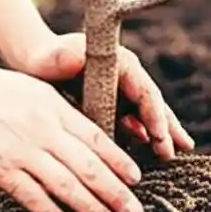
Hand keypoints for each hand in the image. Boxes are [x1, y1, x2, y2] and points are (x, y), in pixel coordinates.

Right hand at [0, 55, 145, 211]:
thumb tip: (72, 136)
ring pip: (68, 185)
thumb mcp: (23, 90)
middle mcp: (43, 127)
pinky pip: (33, 196)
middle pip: (91, 166)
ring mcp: (21, 149)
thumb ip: (49, 112)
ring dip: (94, 208)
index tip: (137, 178)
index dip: (120, 161)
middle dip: (117, 192)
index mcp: (51, 105)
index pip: (97, 137)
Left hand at [14, 33, 194, 159]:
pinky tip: (152, 153)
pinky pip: (134, 122)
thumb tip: (77, 57)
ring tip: (172, 155)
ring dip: (161, 135)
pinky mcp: (116, 103)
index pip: (144, 92)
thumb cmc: (45, 57)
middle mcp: (128, 76)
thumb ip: (64, 58)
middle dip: (165, 129)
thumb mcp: (53, 57)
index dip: (154, 116)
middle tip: (173, 154)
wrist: (37, 60)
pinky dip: (145, 137)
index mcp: (121, 63)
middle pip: (153, 105)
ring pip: (148, 115)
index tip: (160, 137)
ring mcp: (124, 90)